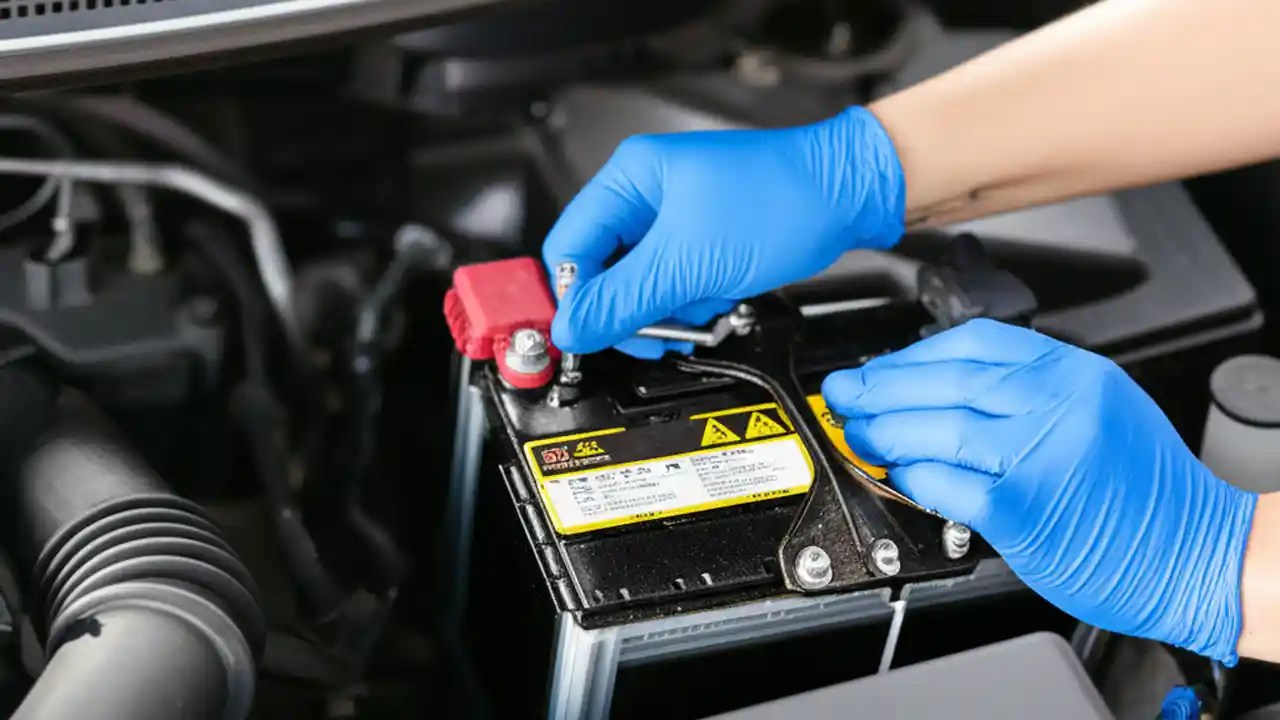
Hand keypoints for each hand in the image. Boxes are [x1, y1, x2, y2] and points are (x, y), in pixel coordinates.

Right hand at [543, 106, 904, 358]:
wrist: (848, 195)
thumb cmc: (782, 200)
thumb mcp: (688, 262)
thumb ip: (623, 301)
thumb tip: (573, 329)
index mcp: (628, 179)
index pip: (569, 248)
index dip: (577, 296)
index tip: (594, 333)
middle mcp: (645, 195)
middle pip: (604, 272)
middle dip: (633, 308)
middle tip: (657, 331)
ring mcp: (675, 218)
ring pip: (643, 285)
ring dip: (671, 308)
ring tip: (704, 304)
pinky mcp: (703, 239)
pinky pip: (677, 283)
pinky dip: (696, 300)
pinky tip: (721, 295)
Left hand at [822, 319, 1257, 664]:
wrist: (1199, 554)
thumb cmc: (1147, 492)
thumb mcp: (1096, 410)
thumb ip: (1026, 394)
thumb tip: (937, 392)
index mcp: (1072, 372)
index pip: (971, 343)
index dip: (909, 355)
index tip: (875, 367)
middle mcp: (1057, 403)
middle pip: (944, 380)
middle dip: (880, 387)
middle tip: (842, 395)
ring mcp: (1041, 452)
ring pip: (939, 426)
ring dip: (883, 429)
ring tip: (855, 433)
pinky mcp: (1024, 506)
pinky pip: (949, 482)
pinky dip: (913, 475)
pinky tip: (895, 472)